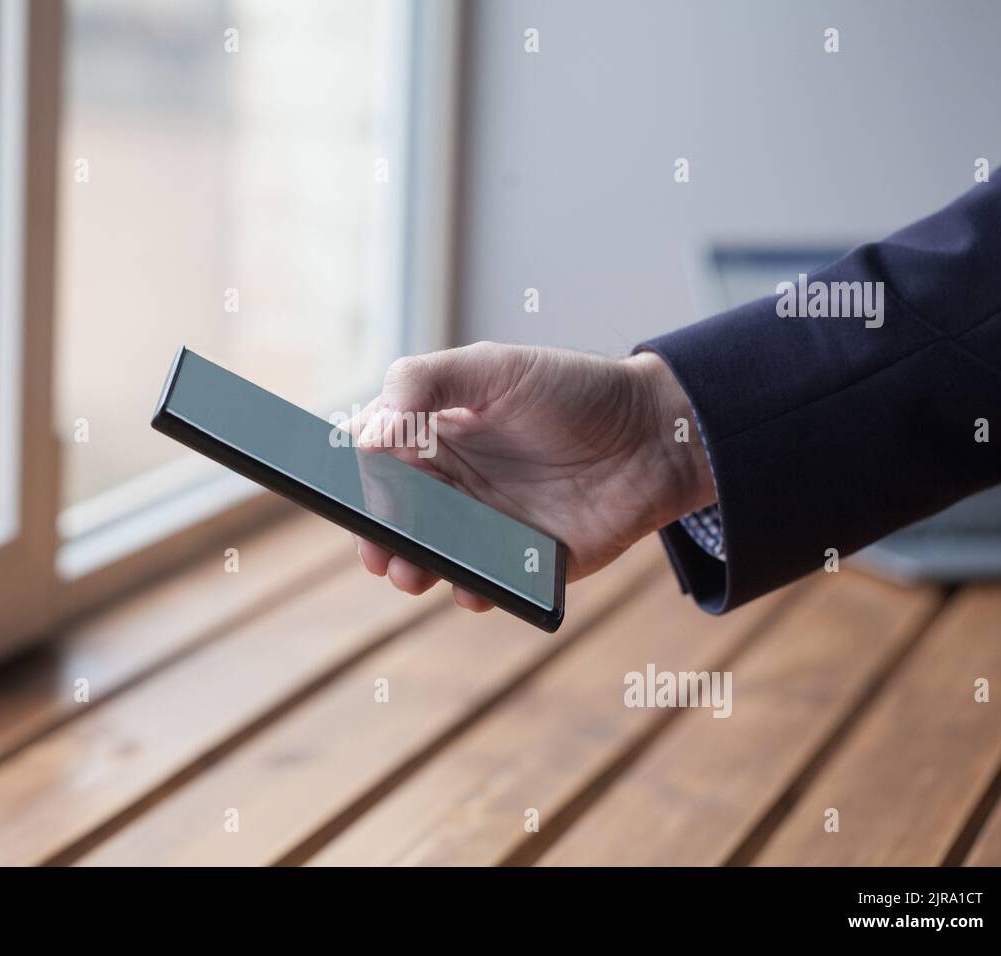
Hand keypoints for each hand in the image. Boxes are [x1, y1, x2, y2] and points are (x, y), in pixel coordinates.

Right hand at [350, 342, 714, 610]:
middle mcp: (455, 481)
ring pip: (431, 554)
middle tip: (376, 549)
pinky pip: (485, 583)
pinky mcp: (522, 562)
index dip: (357, 476)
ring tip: (413, 573)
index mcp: (439, 432)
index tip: (343, 492)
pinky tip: (473, 588)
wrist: (657, 435)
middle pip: (396, 514)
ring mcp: (486, 524)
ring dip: (413, 567)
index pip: (379, 457)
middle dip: (377, 534)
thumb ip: (427, 382)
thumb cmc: (575, 391)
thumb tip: (368, 431)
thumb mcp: (496, 367)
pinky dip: (472, 590)